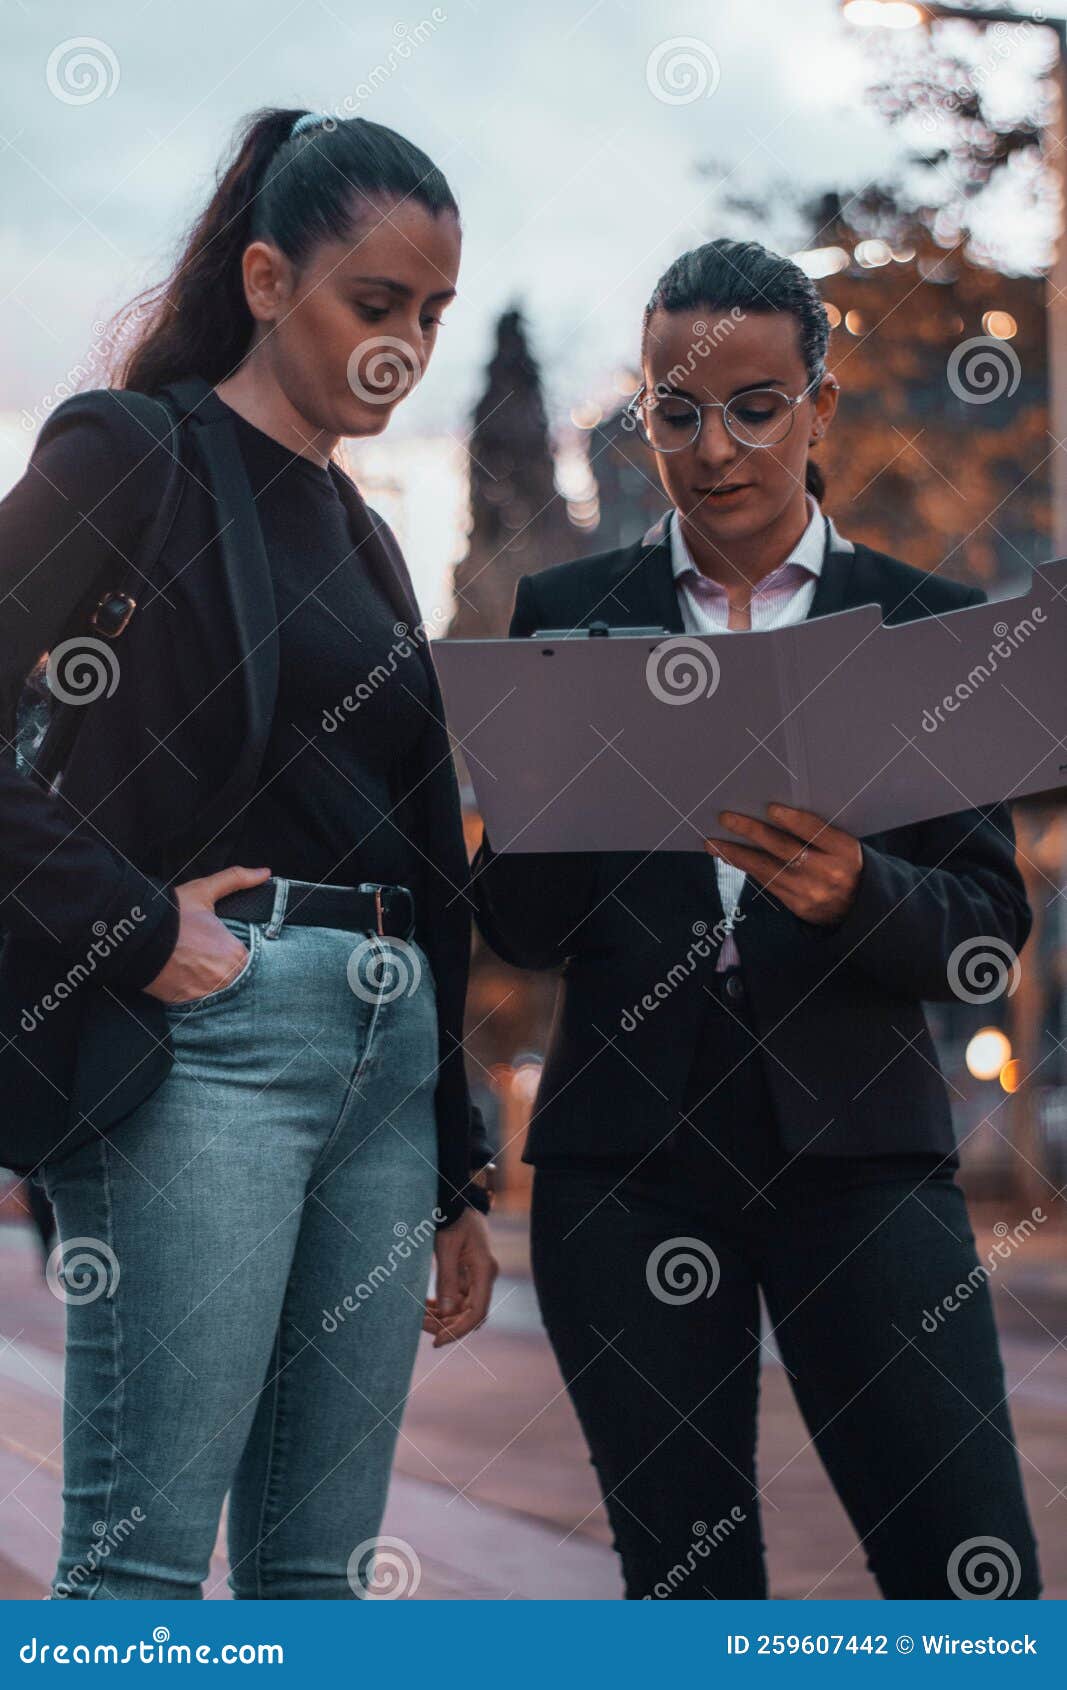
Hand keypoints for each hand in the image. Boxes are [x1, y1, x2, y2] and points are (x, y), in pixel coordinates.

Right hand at [142, 865, 272, 1003]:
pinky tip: (189, 981)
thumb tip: (265, 873)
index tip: (224, 947)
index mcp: (236, 953)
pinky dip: (198, 995)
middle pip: (236, 977)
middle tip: (208, 958)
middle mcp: (226, 978)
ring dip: (214, 983)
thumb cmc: (171, 914)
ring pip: (221, 992)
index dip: (236, 952)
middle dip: (226, 969)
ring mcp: (207, 995)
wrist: (134, 937)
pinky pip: (202, 1003)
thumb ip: (237, 879)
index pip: (249, 959)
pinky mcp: (187, 1005)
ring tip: (198, 969)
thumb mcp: (205, 891)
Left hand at [424, 1207, 497, 1346]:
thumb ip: (447, 1279)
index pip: (477, 1312)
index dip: (458, 1331)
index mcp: (485, 1270)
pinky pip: (456, 1299)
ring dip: (440, 1316)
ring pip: (460, 1309)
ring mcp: (477, 1277)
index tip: (437, 1341)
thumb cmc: (452, 1219)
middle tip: (418, 1325)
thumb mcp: (446, 1246)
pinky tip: (424, 1307)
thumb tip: (446, 1312)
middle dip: (445, 1325)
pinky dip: (441, 1306)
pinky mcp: (467, 1276)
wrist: (455, 1201)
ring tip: (416, 1315)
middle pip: (469, 1314)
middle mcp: (484, 1277)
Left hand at [706, 803, 861, 926]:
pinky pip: (767, 883)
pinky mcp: (798, 906)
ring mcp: (811, 892)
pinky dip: (747, 868)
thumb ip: (818, 832)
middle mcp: (828, 872)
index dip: (792, 820)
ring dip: (737, 855)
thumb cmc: (845, 864)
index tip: (770, 808)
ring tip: (713, 843)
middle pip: (785, 849)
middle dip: (752, 832)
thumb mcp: (844, 845)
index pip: (816, 832)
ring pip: (768, 870)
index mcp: (845, 851)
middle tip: (726, 818)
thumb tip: (773, 811)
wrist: (860, 908)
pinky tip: (730, 857)